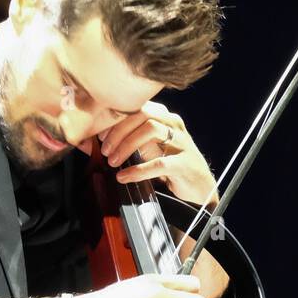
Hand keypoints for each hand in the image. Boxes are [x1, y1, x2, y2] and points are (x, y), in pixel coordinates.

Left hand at [99, 101, 218, 208]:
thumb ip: (130, 143)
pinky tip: (125, 176)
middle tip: (104, 150)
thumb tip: (99, 142)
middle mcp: (174, 124)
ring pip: (151, 130)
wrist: (199, 189)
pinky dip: (138, 170)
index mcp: (164, 118)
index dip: (115, 119)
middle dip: (119, 131)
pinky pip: (159, 162)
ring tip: (113, 162)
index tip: (100, 134)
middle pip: (142, 114)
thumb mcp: (149, 151)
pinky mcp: (184, 163)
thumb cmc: (170, 167)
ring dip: (127, 145)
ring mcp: (181, 142)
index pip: (137, 108)